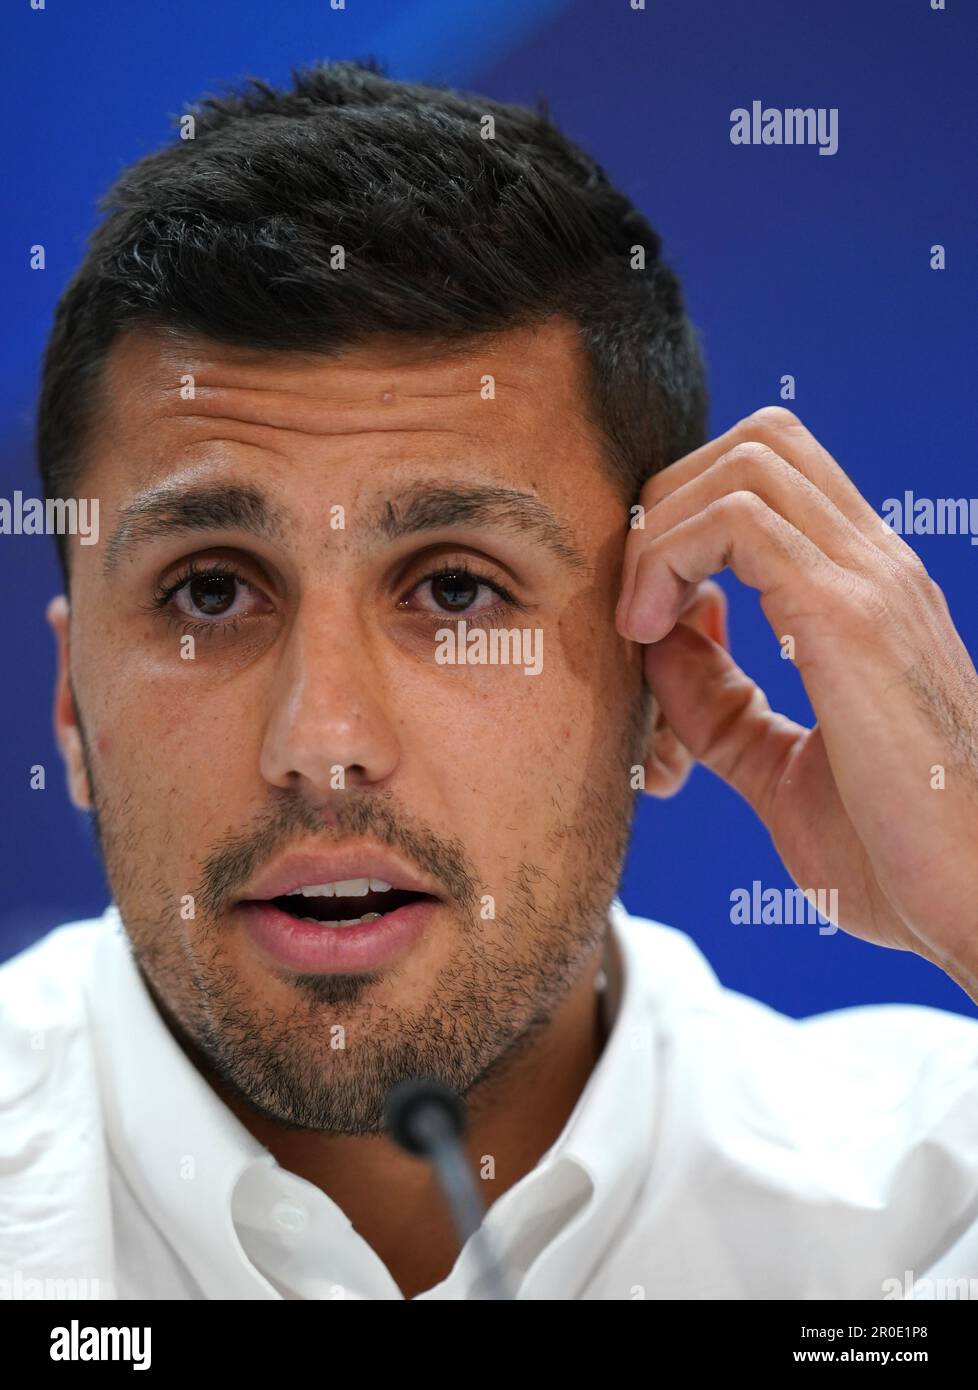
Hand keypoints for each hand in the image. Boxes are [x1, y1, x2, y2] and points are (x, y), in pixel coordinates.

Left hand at [616, 406, 977, 1002]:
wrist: (976, 908)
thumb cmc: (894, 855)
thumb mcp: (777, 768)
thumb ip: (717, 703)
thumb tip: (656, 641)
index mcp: (868, 596)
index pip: (776, 477)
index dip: (690, 517)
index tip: (648, 608)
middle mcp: (877, 569)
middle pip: (759, 442)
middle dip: (669, 502)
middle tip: (634, 599)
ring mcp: (871, 584)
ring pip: (747, 462)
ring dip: (663, 529)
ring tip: (637, 621)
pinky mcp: (850, 619)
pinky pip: (739, 522)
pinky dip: (670, 557)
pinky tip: (648, 632)